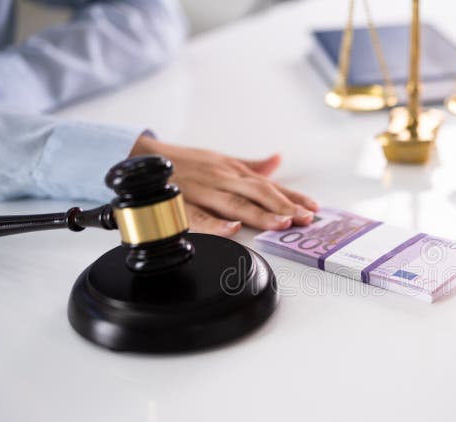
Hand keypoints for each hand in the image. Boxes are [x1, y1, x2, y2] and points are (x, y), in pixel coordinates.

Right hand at [130, 136, 317, 236]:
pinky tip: (232, 229)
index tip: (313, 208)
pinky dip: (215, 224)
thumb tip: (277, 161)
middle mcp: (222, 178)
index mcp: (233, 170)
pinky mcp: (182, 202)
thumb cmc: (184, 162)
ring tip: (281, 224)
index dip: (293, 197)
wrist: (142, 159)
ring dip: (260, 214)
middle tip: (305, 219)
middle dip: (283, 206)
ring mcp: (203, 190)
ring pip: (235, 203)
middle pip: (258, 193)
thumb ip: (250, 164)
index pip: (269, 185)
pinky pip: (199, 216)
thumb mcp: (220, 158)